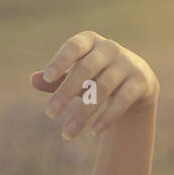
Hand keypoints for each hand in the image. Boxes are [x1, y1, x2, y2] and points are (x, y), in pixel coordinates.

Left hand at [30, 30, 158, 139]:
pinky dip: (107, 117)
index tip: (47, 78)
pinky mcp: (140, 82)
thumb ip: (57, 77)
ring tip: (67, 133)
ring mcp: (127, 64)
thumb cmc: (97, 75)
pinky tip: (93, 132)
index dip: (61, 60)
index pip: (74, 47)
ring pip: (103, 88)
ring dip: (83, 112)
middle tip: (49, 115)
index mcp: (90, 41)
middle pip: (86, 69)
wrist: (137, 81)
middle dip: (66, 92)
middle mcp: (110, 48)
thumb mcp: (76, 74)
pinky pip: (122, 101)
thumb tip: (33, 80)